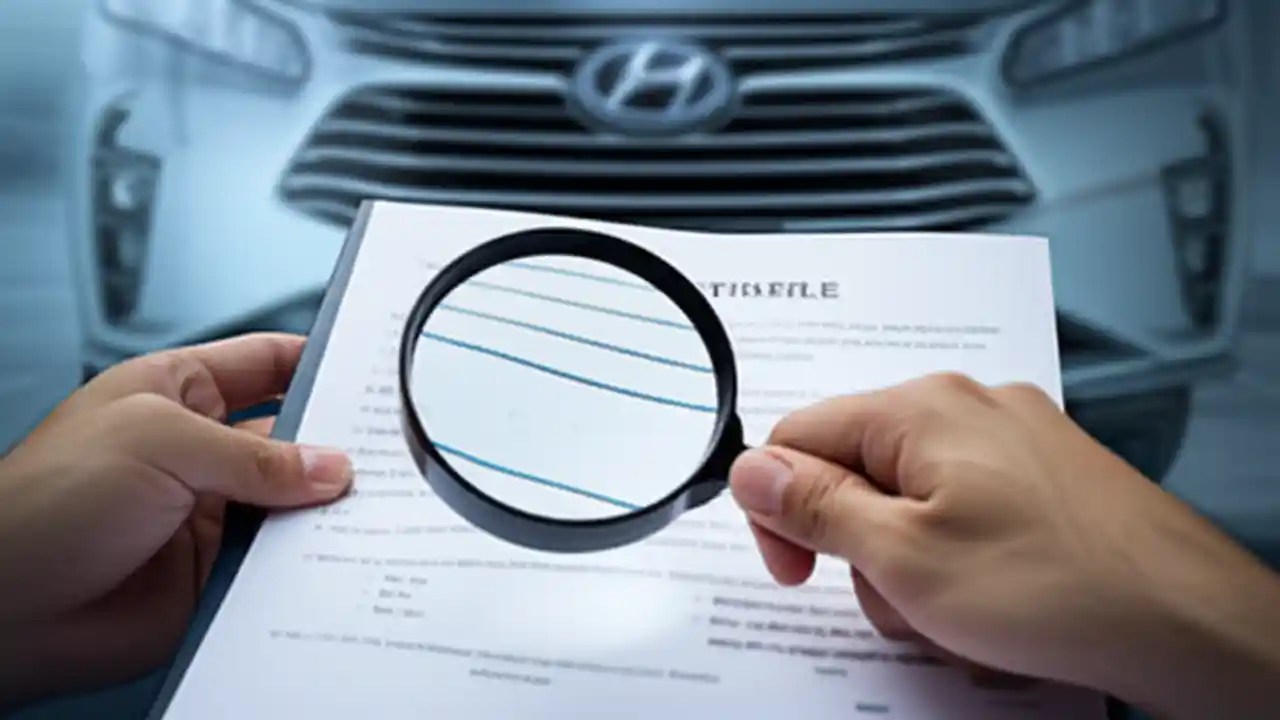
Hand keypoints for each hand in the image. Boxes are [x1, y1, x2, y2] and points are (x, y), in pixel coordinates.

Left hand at [0, 333, 352, 707]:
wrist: (4, 610)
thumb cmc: (45, 502)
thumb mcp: (159, 443)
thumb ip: (254, 455)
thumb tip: (329, 467)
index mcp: (178, 392)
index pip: (268, 364)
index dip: (321, 364)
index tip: (376, 373)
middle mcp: (200, 449)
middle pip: (293, 437)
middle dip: (336, 444)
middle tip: (387, 453)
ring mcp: (210, 511)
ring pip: (294, 502)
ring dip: (325, 508)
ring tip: (370, 507)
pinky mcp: (217, 572)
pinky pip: (280, 560)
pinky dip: (308, 561)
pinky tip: (335, 557)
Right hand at [728, 373, 1279, 719]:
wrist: (1189, 620)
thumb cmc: (1057, 587)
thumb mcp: (902, 559)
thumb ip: (815, 507)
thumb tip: (750, 469)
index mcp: (920, 408)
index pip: (798, 437)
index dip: (781, 511)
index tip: (796, 572)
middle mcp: (966, 405)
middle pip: (857, 472)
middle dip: (861, 548)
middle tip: (902, 598)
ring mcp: (1011, 437)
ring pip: (911, 500)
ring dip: (913, 564)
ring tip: (960, 609)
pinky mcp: (1043, 474)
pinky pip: (964, 509)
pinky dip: (960, 558)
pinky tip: (994, 599)